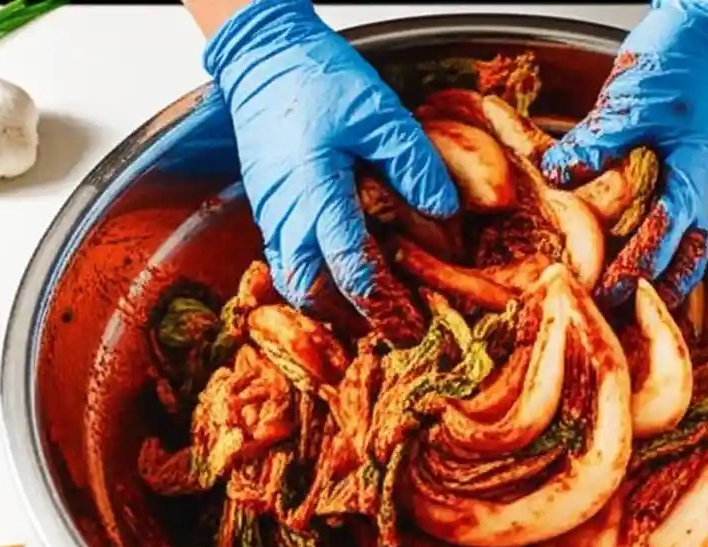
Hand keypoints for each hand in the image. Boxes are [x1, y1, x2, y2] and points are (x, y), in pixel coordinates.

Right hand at [201, 0, 457, 341]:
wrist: (263, 57)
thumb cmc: (317, 78)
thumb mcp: (379, 112)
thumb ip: (412, 163)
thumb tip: (443, 210)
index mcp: (317, 188)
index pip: (348, 263)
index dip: (381, 298)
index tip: (410, 319)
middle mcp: (288, 209)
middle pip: (310, 289)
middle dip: (348, 316)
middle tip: (388, 327)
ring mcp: (272, 211)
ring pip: (293, 280)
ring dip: (326, 302)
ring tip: (366, 311)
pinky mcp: (267, 206)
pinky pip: (284, 259)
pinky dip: (311, 278)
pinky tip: (339, 277)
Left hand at [541, 0, 707, 307]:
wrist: (698, 29)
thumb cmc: (676, 59)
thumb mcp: (629, 101)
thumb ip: (597, 141)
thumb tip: (559, 174)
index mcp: (690, 172)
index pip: (667, 232)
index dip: (639, 266)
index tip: (611, 290)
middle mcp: (692, 185)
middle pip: (685, 254)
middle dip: (654, 289)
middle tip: (616, 312)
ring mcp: (684, 181)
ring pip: (685, 246)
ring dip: (665, 278)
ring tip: (636, 309)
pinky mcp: (669, 173)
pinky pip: (665, 221)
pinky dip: (655, 249)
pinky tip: (634, 266)